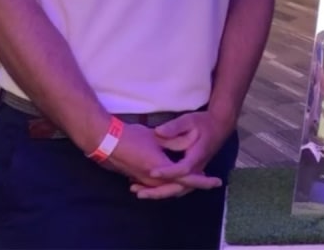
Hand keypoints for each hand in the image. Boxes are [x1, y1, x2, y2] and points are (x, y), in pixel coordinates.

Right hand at [102, 122, 220, 192]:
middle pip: (179, 187)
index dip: (202, 180)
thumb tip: (183, 144)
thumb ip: (170, 141)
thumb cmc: (131, 136)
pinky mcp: (138, 178)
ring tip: (196, 180)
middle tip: (209, 182)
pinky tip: (172, 180)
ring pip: (168, 188)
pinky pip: (157, 186)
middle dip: (195, 184)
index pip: (187, 178)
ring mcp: (145, 181)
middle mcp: (153, 179)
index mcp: (160, 168)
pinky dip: (168, 184)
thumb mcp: (155, 136)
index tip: (216, 182)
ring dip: (181, 185)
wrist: (106, 142)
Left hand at [130, 110, 231, 199]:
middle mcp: (196, 168)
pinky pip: (177, 185)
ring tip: (138, 190)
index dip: (167, 172)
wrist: (219, 127)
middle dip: (158, 192)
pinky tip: (147, 186)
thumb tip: (158, 132)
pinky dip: (163, 188)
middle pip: (178, 187)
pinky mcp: (191, 173)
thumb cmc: (203, 123)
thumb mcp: (189, 120)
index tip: (151, 172)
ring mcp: (194, 173)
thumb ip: (174, 127)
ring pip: (177, 190)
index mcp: (197, 156)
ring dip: (158, 192)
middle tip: (138, 192)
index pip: (182, 169)